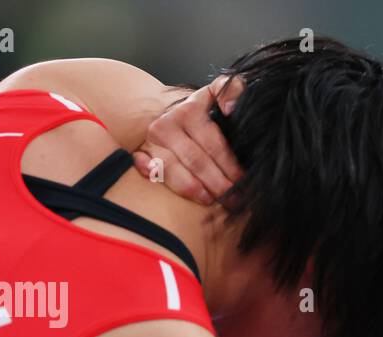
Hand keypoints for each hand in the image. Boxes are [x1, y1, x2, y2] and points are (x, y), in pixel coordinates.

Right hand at [133, 75, 243, 204]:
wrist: (170, 114)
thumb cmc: (200, 113)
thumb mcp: (216, 95)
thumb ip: (232, 90)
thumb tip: (230, 108)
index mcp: (190, 110)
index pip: (214, 144)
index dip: (231, 166)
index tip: (243, 181)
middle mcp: (168, 124)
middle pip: (196, 161)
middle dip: (218, 184)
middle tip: (233, 200)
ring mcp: (152, 140)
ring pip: (172, 169)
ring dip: (193, 188)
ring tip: (211, 200)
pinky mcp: (140, 152)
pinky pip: (143, 165)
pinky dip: (150, 173)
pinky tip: (161, 181)